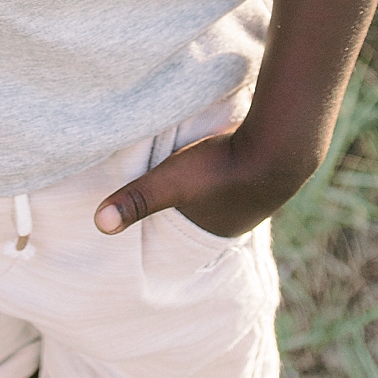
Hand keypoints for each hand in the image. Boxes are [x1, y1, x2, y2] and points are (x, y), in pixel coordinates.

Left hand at [94, 127, 318, 240]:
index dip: (168, 227)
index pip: (183, 233)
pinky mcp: (264, 164)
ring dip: (209, 184)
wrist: (279, 144)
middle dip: (188, 207)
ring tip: (194, 176)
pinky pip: (239, 168)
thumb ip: (136, 199)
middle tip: (170, 198)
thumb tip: (98, 224)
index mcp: (212, 231)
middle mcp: (237, 219)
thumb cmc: (221, 169)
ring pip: (223, 192)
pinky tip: (222, 149)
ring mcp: (256, 192)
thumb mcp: (171, 182)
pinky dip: (227, 164)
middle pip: (204, 213)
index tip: (152, 223)